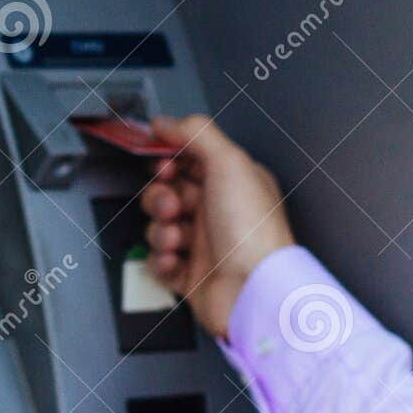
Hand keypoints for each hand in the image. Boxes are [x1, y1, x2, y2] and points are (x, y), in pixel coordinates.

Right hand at [140, 114, 295, 340]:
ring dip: (161, 229)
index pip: (190, 160)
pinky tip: (176, 259)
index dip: (169, 160)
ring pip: (159, 225)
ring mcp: (204, 243)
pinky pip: (158, 260)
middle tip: (174, 206)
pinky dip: (161, 259)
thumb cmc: (253, 232)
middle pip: (168, 191)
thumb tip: (167, 121)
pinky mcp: (190, 274)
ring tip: (179, 238)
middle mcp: (219, 210)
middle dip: (161, 196)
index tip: (162, 163)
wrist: (254, 291)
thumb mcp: (229, 163)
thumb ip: (197, 133)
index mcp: (233, 182)